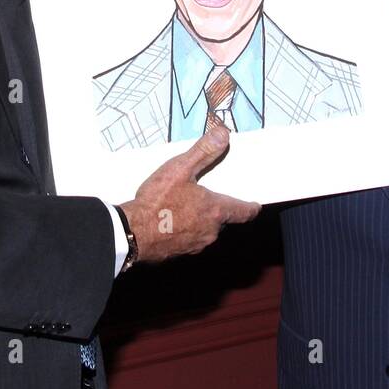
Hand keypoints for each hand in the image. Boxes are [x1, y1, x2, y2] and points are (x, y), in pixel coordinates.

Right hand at [118, 124, 260, 263]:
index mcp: (215, 210)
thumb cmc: (157, 201)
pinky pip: (189, 239)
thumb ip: (203, 152)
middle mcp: (210, 231)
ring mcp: (196, 244)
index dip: (250, 208)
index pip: (243, 211)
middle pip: (222, 219)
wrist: (133, 232)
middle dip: (216, 208)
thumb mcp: (179, 168)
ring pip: (205, 229)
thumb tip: (223, 135)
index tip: (255, 206)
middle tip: (205, 195)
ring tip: (183, 205)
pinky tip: (169, 220)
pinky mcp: (180, 252)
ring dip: (199, 219)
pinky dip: (184, 229)